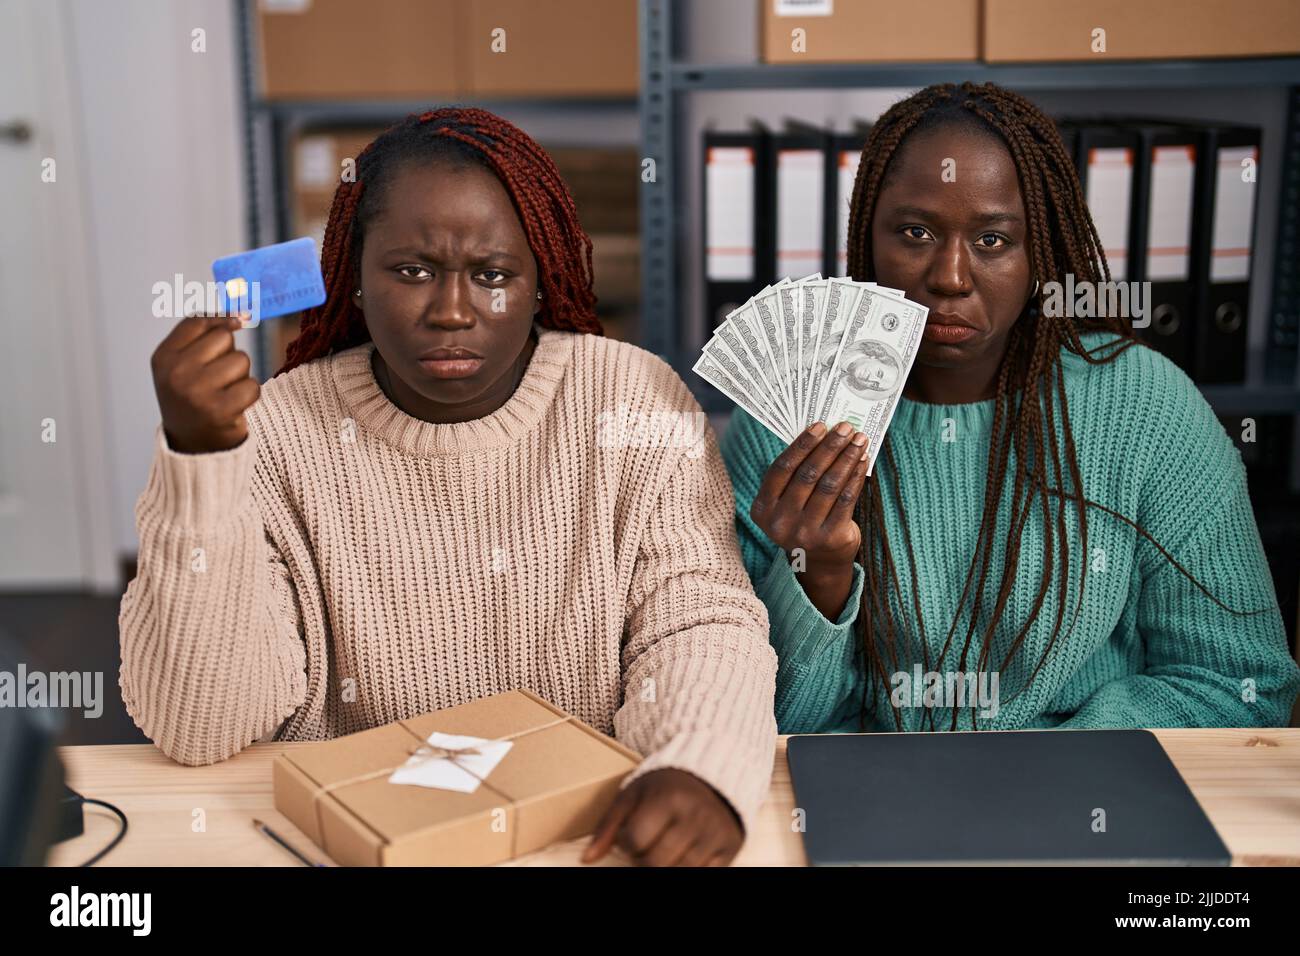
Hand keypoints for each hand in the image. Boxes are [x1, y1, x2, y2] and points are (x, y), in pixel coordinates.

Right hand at [151, 314, 260, 453]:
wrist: (192, 446)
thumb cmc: (193, 397)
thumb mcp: (183, 365)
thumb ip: (203, 335)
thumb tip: (240, 314)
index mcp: (163, 357)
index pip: (197, 321)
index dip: (222, 318)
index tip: (238, 321)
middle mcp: (176, 373)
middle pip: (223, 337)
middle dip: (229, 353)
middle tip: (220, 376)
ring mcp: (196, 392)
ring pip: (241, 359)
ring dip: (241, 374)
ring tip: (226, 391)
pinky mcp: (220, 410)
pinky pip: (253, 385)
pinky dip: (250, 394)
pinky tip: (236, 405)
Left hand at [581, 768, 743, 866]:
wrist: (713, 776)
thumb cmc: (665, 786)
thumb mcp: (634, 794)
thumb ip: (609, 825)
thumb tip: (587, 859)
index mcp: (668, 798)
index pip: (635, 839)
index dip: (627, 843)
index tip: (632, 835)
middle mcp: (694, 816)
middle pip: (655, 862)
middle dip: (643, 860)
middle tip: (646, 848)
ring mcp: (715, 834)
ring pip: (679, 873)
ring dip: (664, 868)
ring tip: (663, 851)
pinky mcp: (730, 847)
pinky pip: (704, 875)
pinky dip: (688, 871)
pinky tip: (681, 858)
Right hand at [749, 420, 869, 619]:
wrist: (818, 561)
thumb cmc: (802, 517)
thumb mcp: (787, 501)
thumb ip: (795, 474)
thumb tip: (823, 433)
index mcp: (762, 509)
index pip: (781, 469)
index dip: (801, 445)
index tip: (820, 425)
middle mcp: (780, 522)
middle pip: (807, 474)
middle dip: (830, 447)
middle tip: (846, 427)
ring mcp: (805, 532)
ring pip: (829, 485)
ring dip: (847, 458)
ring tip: (859, 440)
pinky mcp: (831, 538)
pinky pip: (846, 499)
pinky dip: (856, 476)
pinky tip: (862, 461)